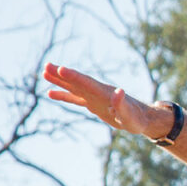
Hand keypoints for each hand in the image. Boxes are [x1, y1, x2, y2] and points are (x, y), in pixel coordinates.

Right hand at [42, 63, 163, 136]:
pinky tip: (51, 93)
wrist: (142, 120)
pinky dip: (64, 95)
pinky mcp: (93, 104)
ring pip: (74, 87)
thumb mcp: (130, 115)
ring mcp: (94, 97)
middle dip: (62, 75)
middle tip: (46, 65)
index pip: (87, 83)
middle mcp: (98, 92)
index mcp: (105, 93)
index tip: (61, 69)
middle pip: (77, 81)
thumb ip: (123, 104)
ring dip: (60, 81)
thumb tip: (119, 91)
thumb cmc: (137, 119)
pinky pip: (75, 98)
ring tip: (44, 73)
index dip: (74, 76)